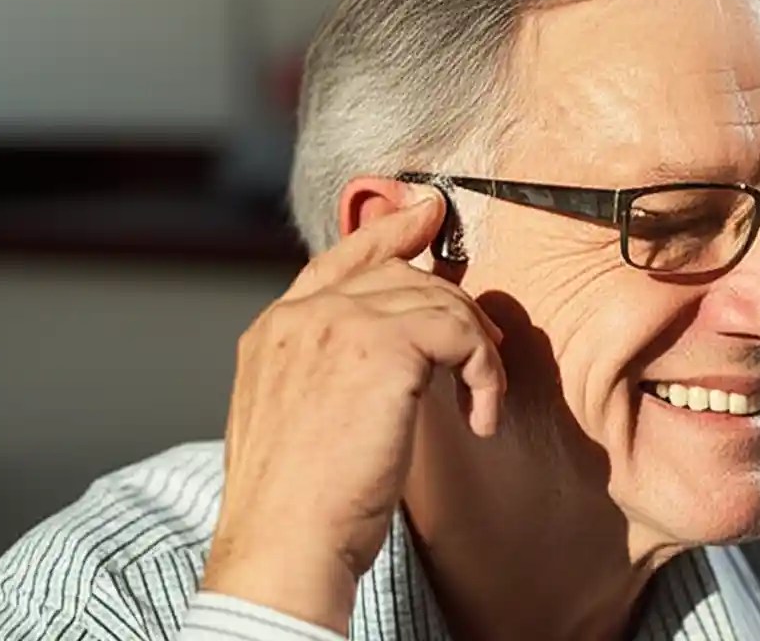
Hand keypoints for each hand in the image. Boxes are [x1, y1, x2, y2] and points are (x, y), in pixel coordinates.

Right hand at [201, 186, 505, 633]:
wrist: (283, 544)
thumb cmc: (297, 504)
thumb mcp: (300, 421)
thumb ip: (329, 371)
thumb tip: (393, 359)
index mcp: (275, 331)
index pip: (337, 259)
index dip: (387, 233)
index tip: (427, 215)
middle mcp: (301, 315)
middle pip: (397, 274)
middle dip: (451, 303)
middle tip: (483, 350)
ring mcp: (338, 323)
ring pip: (436, 299)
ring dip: (474, 347)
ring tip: (480, 398)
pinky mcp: (382, 346)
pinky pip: (461, 333)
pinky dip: (485, 373)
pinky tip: (480, 417)